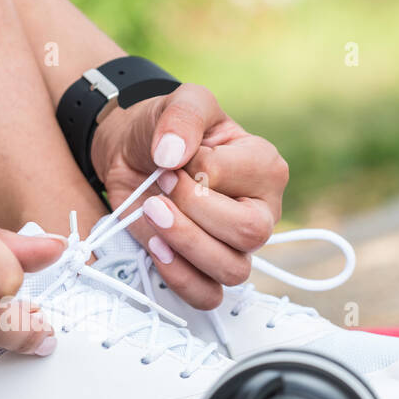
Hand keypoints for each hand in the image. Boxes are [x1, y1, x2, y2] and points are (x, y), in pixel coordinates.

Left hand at [91, 83, 286, 309]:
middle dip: (193, 211)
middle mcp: (261, 212)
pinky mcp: (206, 271)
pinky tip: (156, 248)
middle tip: (161, 186)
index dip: (199, 174)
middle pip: (248, 233)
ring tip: (153, 212)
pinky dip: (180, 278)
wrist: (132, 153)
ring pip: (232, 270)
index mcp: (266, 169)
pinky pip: (207, 295)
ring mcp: (236, 247)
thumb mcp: (180, 102)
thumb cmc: (167, 131)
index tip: (171, 159)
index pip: (245, 183)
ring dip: (185, 245)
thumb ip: (183, 117)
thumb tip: (173, 155)